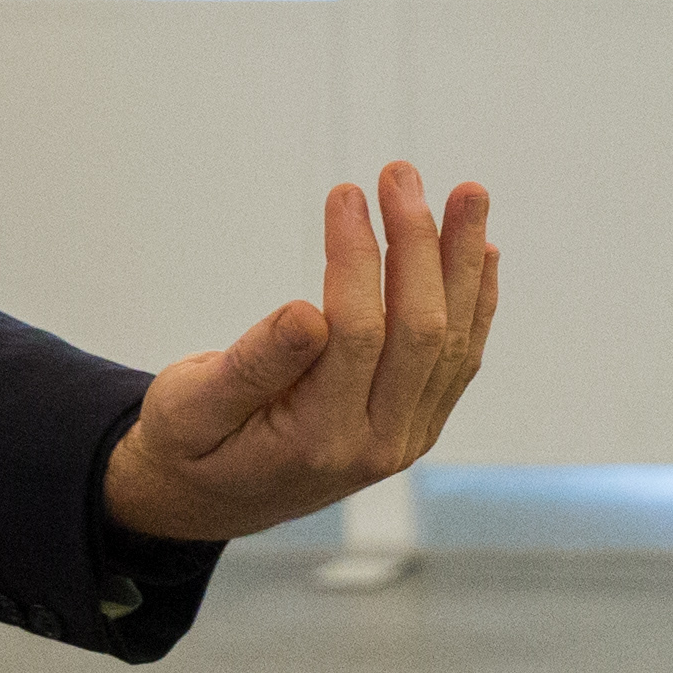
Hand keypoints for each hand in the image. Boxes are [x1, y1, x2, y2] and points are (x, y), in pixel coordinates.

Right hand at [104, 163, 499, 543]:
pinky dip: (475, 302)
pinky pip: (457, 359)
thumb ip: (250, 367)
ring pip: (451, 342)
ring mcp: (405, 438)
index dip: (356, 257)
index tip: (344, 194)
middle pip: (419, 332)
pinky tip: (482, 251)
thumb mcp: (191, 408)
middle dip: (418, 244)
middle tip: (400, 173)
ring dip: (462, 262)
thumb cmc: (190, 441)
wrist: (211, 498)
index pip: (357, 333)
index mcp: (317, 441)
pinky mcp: (416, 424)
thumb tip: (307, 312)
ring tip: (469, 193)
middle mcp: (376, 445)